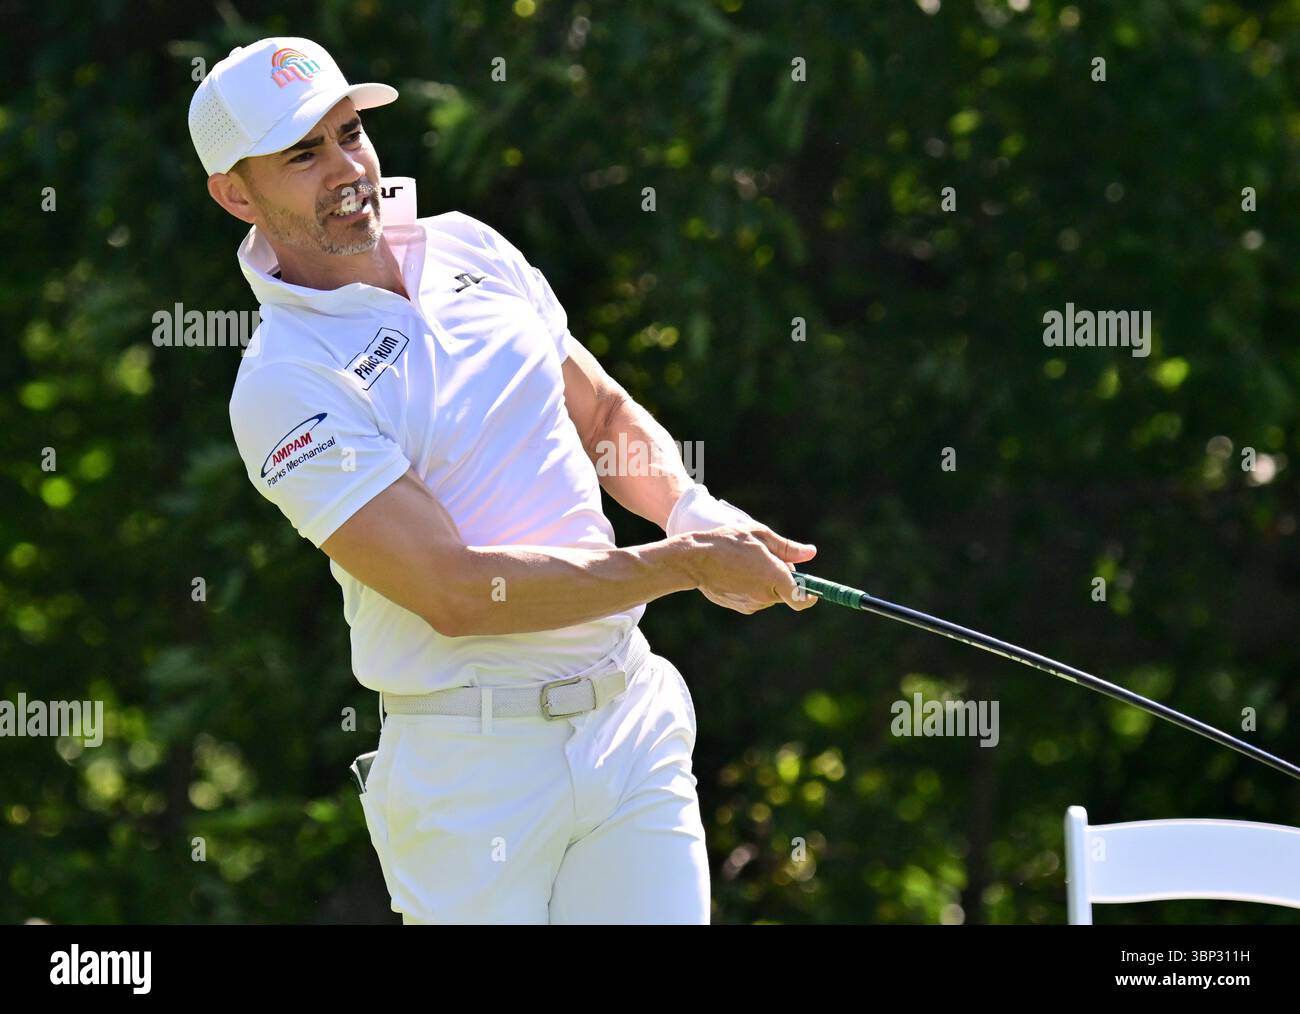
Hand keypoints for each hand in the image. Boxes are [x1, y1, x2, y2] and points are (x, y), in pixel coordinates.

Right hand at [688, 524, 818, 613]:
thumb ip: (788, 548)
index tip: (813, 591)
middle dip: (782, 577)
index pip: (801, 598)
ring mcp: (752, 603)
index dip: (810, 595)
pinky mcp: (740, 607)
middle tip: (765, 557)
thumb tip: (811, 553)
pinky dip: (754, 587)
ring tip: (747, 562)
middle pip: (785, 590)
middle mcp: (765, 594)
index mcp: (774, 576)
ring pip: (770, 594)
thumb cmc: (728, 542)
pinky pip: (757, 598)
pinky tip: (738, 573)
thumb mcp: (760, 535)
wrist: (694, 560)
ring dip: (767, 581)